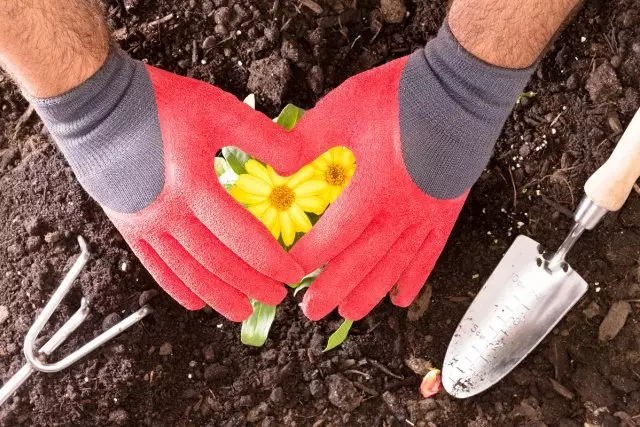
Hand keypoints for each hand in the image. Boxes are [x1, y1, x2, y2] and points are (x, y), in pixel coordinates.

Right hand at [31, 50, 303, 320]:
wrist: (94, 101)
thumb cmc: (157, 102)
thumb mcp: (217, 109)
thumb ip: (262, 137)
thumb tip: (298, 162)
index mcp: (194, 186)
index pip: (241, 236)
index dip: (270, 260)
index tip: (292, 273)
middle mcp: (168, 213)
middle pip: (216, 262)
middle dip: (250, 284)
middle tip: (275, 298)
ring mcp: (145, 223)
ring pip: (186, 271)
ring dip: (217, 295)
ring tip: (241, 312)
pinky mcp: (127, 224)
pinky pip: (154, 265)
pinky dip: (176, 287)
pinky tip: (194, 301)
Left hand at [286, 24, 532, 319]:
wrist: (461, 87)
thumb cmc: (402, 95)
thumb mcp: (344, 107)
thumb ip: (308, 139)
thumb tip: (277, 164)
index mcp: (373, 188)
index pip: (333, 236)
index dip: (308, 258)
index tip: (287, 272)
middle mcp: (401, 211)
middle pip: (363, 261)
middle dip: (334, 288)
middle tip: (312, 312)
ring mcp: (426, 215)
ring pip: (395, 266)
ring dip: (371, 292)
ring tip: (350, 313)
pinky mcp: (445, 212)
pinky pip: (430, 255)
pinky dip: (415, 279)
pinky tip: (403, 298)